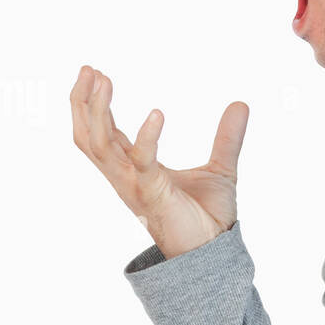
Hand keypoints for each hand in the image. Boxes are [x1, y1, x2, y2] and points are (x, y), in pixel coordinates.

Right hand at [70, 64, 247, 258]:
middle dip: (82, 103)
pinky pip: (143, 164)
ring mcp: (135, 187)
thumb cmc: (209, 219)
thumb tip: (241, 103)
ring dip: (97, 112)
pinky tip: (158, 114)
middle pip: (87, 138)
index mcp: (133, 170)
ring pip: (99, 147)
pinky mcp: (154, 196)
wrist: (215, 255)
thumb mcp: (220, 169)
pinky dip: (147, 138)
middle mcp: (126, 177)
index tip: (96, 73)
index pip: (101, 134)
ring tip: (102, 80)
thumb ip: (226, 138)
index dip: (93, 104)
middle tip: (88, 69)